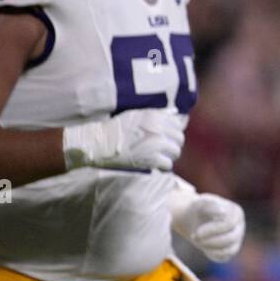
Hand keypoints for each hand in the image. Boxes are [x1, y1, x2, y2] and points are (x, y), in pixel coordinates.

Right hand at [62, 108, 184, 170]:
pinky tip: (154, 165)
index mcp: (154, 116)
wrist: (99, 144)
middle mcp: (158, 129)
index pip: (177, 124)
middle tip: (162, 150)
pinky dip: (162, 166)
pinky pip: (168, 164)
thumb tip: (174, 113)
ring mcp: (157, 144)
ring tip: (158, 157)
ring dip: (168, 156)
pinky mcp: (153, 159)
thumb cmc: (115, 129)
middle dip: (172, 145)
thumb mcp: (136, 115)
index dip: (172, 132)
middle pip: (179, 139)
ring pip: (176, 152)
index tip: (166, 138)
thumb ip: (155, 115)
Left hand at [171, 193, 245, 261]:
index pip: (228, 224)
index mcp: (236, 212)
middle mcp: (239, 226)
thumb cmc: (200, 209)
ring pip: (230, 250)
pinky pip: (224, 258)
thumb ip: (210, 205)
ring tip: (197, 242)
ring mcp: (237, 239)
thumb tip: (222, 213)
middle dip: (210, 240)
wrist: (195, 218)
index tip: (196, 232)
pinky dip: (212, 255)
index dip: (212, 230)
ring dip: (210, 248)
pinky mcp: (230, 250)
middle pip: (231, 238)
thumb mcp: (202, 203)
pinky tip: (203, 247)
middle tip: (194, 238)